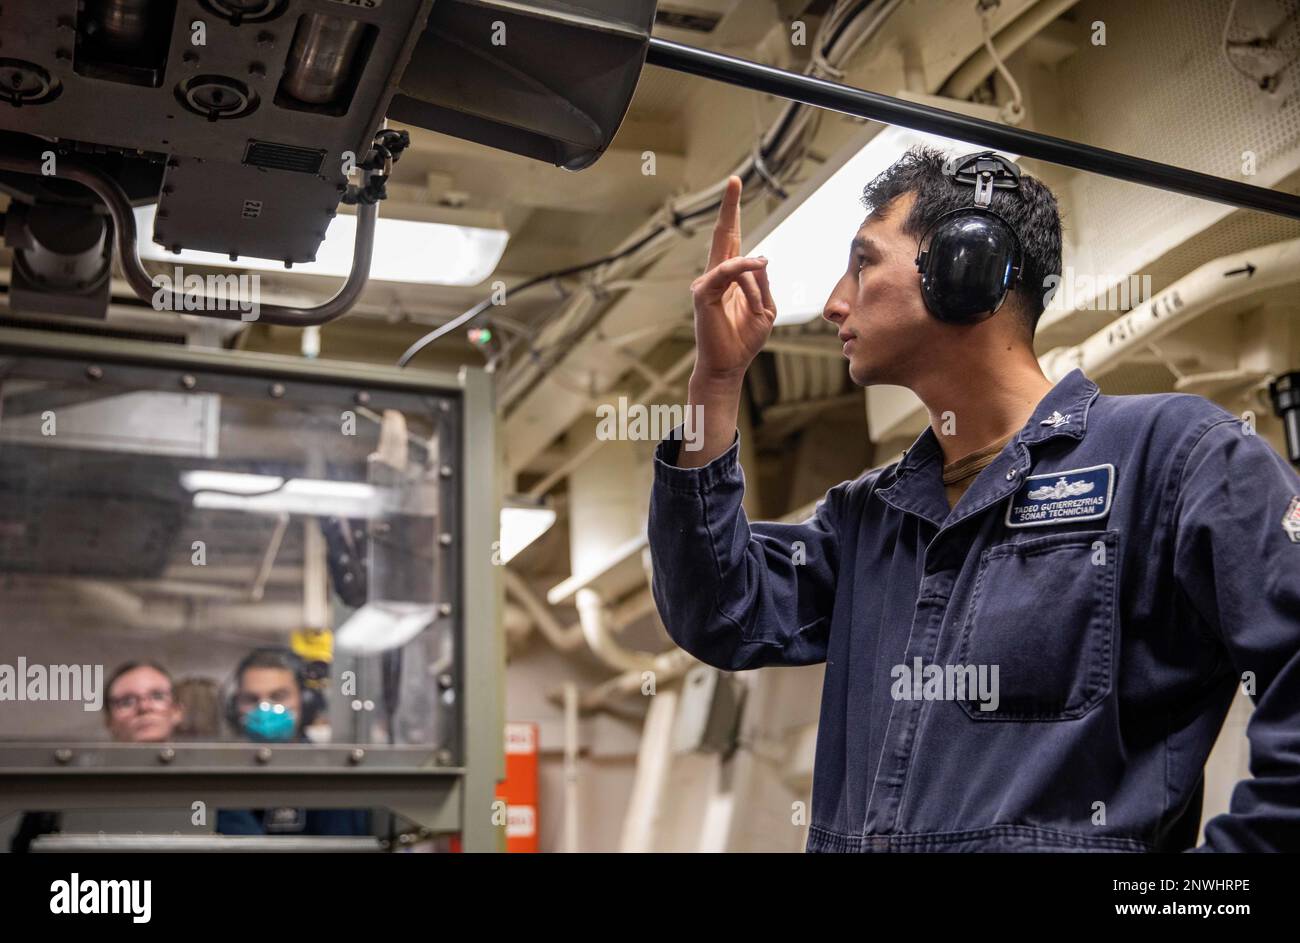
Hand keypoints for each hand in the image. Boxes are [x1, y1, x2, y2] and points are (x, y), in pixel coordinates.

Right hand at [688, 175, 776, 383]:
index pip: (733, 240)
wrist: (727, 365)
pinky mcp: (701, 293)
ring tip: (760, 308)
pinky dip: (743, 273)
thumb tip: (760, 262)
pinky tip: (757, 267)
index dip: (734, 214)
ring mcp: (706, 283)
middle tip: (734, 180)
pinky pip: (725, 273)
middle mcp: (716, 275)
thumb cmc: (744, 339)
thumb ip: (763, 284)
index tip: (735, 185)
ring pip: (735, 261)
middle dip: (730, 208)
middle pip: (724, 235)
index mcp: (732, 277)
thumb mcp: (766, 309)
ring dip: (754, 281)